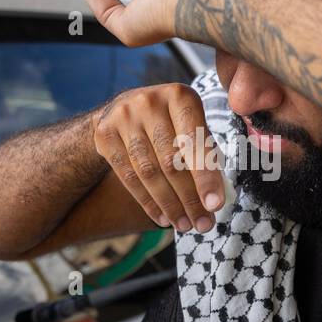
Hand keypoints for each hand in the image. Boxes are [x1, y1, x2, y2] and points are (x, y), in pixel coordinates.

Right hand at [91, 83, 224, 231]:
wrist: (122, 110)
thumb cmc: (170, 123)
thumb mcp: (191, 125)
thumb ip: (205, 153)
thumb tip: (216, 198)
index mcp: (180, 96)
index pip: (195, 142)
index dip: (206, 176)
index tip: (215, 205)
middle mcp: (150, 102)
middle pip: (171, 161)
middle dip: (189, 199)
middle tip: (203, 224)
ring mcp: (124, 118)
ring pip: (149, 173)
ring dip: (169, 205)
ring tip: (184, 225)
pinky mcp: (104, 134)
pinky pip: (128, 177)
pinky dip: (148, 202)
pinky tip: (162, 218)